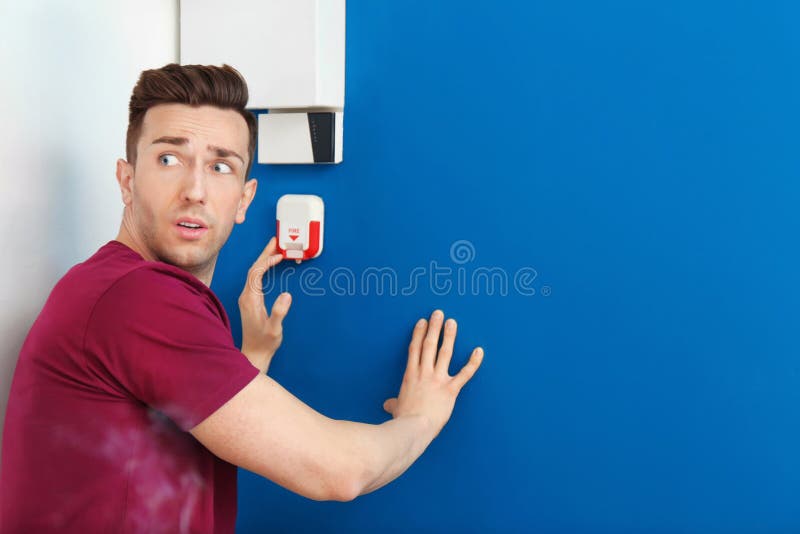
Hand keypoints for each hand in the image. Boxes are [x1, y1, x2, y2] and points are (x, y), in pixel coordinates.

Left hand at [239, 237, 291, 372]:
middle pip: (254, 269)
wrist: (254, 353)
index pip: (256, 273)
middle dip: (264, 254)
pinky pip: (256, 278)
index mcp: (251, 300)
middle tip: (276, 241)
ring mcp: (247, 298)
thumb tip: (286, 295)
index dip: (266, 261)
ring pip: (254, 273)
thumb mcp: (275, 329)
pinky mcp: (250, 300)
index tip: (278, 254)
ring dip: (264, 259)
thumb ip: (279, 313)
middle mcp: (246, 296)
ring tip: (275, 249)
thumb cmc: (264, 342)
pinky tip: (270, 266)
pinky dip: (264, 268)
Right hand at [383, 310, 483, 438]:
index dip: (418, 334)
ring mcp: (437, 380)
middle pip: (429, 345)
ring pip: (445, 353)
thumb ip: (394, 403)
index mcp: (410, 376)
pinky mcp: (450, 389)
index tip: (422, 322)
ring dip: (449, 336)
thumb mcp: (396, 408)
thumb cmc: (403, 421)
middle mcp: (424, 373)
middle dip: (433, 328)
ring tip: (452, 322)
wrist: (413, 428)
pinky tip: (479, 351)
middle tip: (438, 313)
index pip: (414, 349)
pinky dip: (473, 362)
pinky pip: (465, 374)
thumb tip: (388, 405)